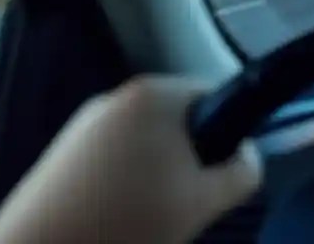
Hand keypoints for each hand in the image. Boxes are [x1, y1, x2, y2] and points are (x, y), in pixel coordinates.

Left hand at [0, 75, 261, 243]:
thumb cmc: (128, 219)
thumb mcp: (204, 201)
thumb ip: (244, 171)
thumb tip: (249, 154)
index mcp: (155, 94)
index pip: (217, 97)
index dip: (229, 135)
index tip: (219, 175)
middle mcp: (118, 96)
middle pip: (181, 122)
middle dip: (191, 158)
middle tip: (186, 200)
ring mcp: (85, 123)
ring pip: (150, 143)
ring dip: (160, 173)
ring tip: (150, 213)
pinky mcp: (64, 152)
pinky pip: (117, 157)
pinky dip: (127, 182)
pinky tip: (119, 215)